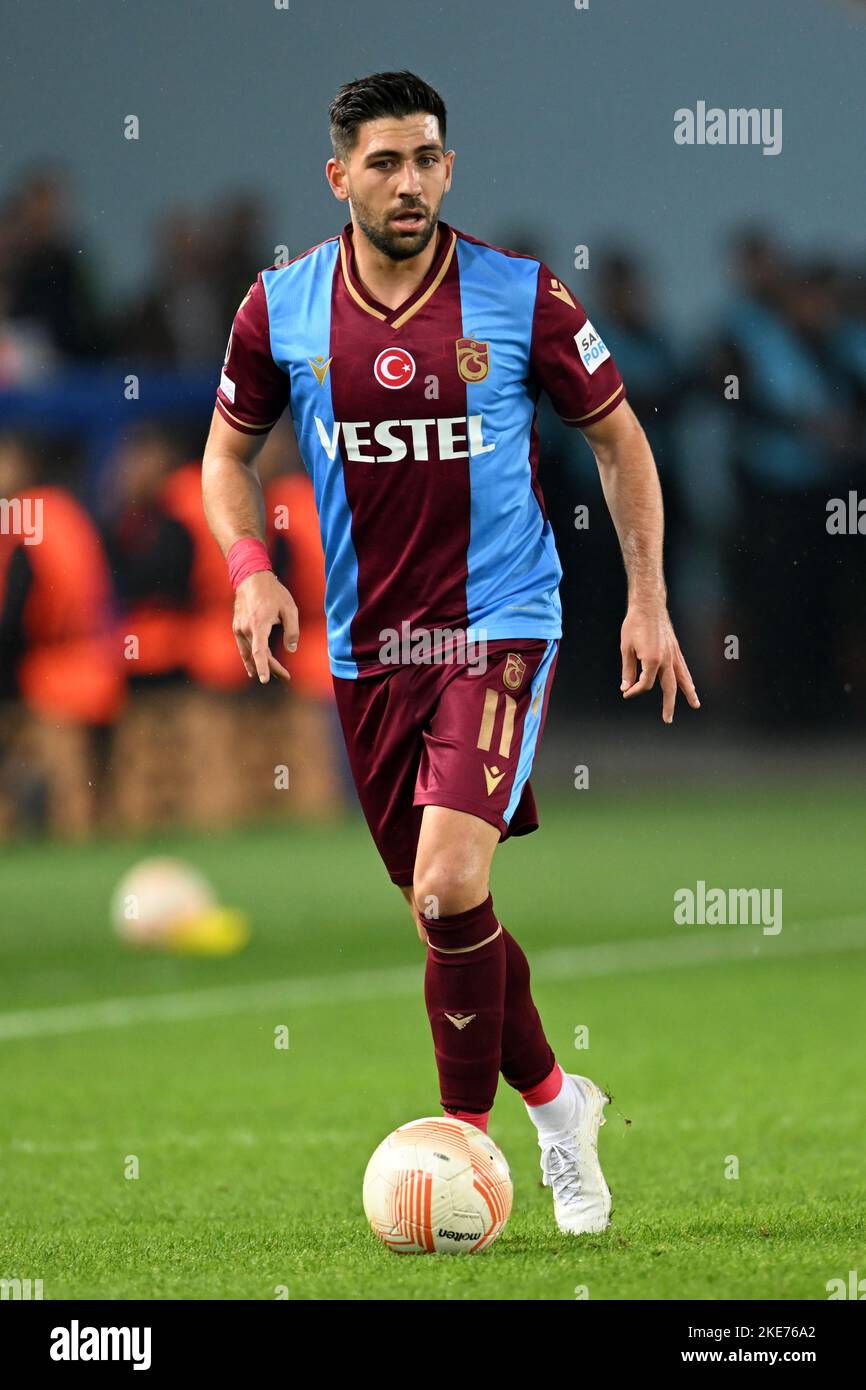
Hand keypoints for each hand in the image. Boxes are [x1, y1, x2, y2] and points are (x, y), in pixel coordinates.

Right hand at [232, 570, 298, 685]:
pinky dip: (249, 658)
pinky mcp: (236, 627)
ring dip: (260, 665)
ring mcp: (239, 628)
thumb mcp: (289, 609)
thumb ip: (292, 630)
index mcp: (258, 624)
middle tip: (286, 677)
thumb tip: (291, 649)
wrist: (251, 577)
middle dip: (272, 668)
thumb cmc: (273, 592)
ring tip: (272, 676)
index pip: (259, 651)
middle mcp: (245, 629)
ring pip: (248, 653)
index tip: (264, 680)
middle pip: (257, 655)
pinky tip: (252, 667)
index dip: (263, 667)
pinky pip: (243, 647)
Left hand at [620, 602, 699, 722]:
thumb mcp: (626, 648)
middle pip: (669, 688)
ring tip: (695, 705)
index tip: (626, 691)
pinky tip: (691, 685)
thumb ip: (628, 670)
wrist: (648, 605)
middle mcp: (666, 659)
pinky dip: (688, 678)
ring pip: (682, 678)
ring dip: (689, 692)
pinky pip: (683, 668)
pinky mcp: (675, 649)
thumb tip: (626, 687)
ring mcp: (673, 654)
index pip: (644, 684)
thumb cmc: (634, 625)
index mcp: (652, 660)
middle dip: (669, 705)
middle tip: (668, 719)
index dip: (634, 691)